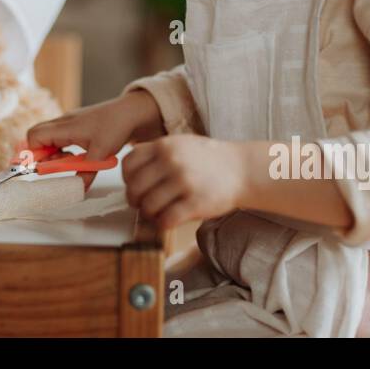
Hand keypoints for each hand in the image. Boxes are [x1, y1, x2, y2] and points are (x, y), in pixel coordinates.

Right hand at [25, 89, 164, 189]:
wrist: (130, 112)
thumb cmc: (116, 127)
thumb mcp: (101, 154)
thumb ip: (86, 173)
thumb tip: (78, 189)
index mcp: (65, 127)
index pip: (34, 136)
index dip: (31, 152)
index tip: (37, 168)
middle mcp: (63, 122)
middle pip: (37, 136)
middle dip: (39, 154)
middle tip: (51, 168)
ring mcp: (68, 122)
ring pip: (48, 137)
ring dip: (52, 152)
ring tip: (67, 163)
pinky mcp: (75, 125)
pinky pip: (58, 137)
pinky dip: (60, 148)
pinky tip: (74, 157)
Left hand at [121, 135, 250, 230]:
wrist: (242, 169)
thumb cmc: (208, 159)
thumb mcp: (180, 144)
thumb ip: (157, 153)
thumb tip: (129, 172)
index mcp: (164, 145)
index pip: (128, 164)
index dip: (127, 179)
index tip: (134, 186)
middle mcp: (171, 161)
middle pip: (135, 188)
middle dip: (135, 201)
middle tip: (143, 205)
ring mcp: (184, 182)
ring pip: (148, 206)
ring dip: (150, 214)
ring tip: (158, 213)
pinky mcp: (196, 202)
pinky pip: (166, 220)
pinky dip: (163, 224)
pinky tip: (170, 220)